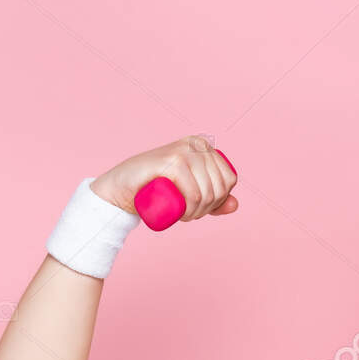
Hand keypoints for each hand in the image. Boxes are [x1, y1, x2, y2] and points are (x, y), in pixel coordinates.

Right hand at [89, 134, 238, 221]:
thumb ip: (214, 199)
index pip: (229, 179)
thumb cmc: (156, 189)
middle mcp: (196, 144)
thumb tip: (235, 205)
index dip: (219, 200)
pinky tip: (180, 213)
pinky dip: (190, 209)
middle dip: (207, 209)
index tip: (201, 207)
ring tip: (182, 215)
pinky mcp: (171, 161)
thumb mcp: (191, 194)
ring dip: (197, 212)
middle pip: (219, 187)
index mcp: (204, 146)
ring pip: (207, 193)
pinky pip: (194, 194)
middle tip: (188, 214)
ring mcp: (183, 151)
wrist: (123, 188)